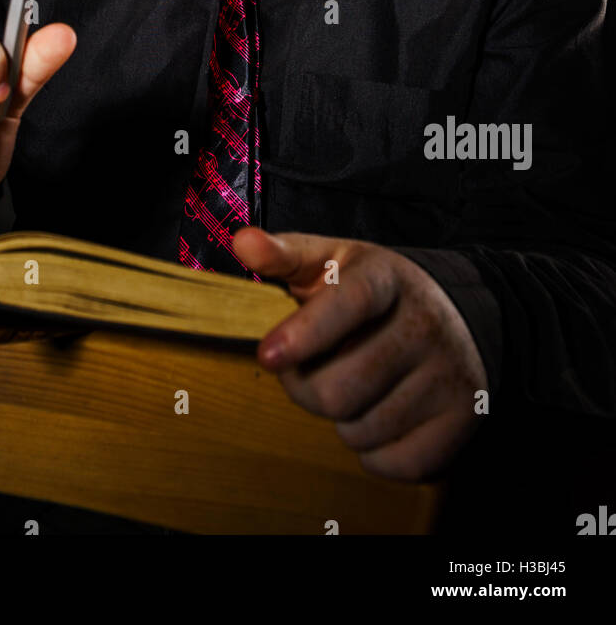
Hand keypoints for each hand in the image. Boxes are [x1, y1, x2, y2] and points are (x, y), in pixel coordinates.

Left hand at [232, 227, 487, 481]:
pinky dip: (374, 452)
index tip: (268, 355)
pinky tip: (379, 415)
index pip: (349, 304)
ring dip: (341, 420)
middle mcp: (425, 323)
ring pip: (362, 431)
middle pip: (340, 389)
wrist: (455, 316)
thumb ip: (284, 255)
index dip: (306, 333)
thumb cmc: (372, 292)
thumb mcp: (332, 262)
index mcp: (386, 277)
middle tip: (308, 372)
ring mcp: (450, 373)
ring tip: (353, 386)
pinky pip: (394, 463)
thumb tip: (242, 242)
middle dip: (306, 390)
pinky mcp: (463, 420)